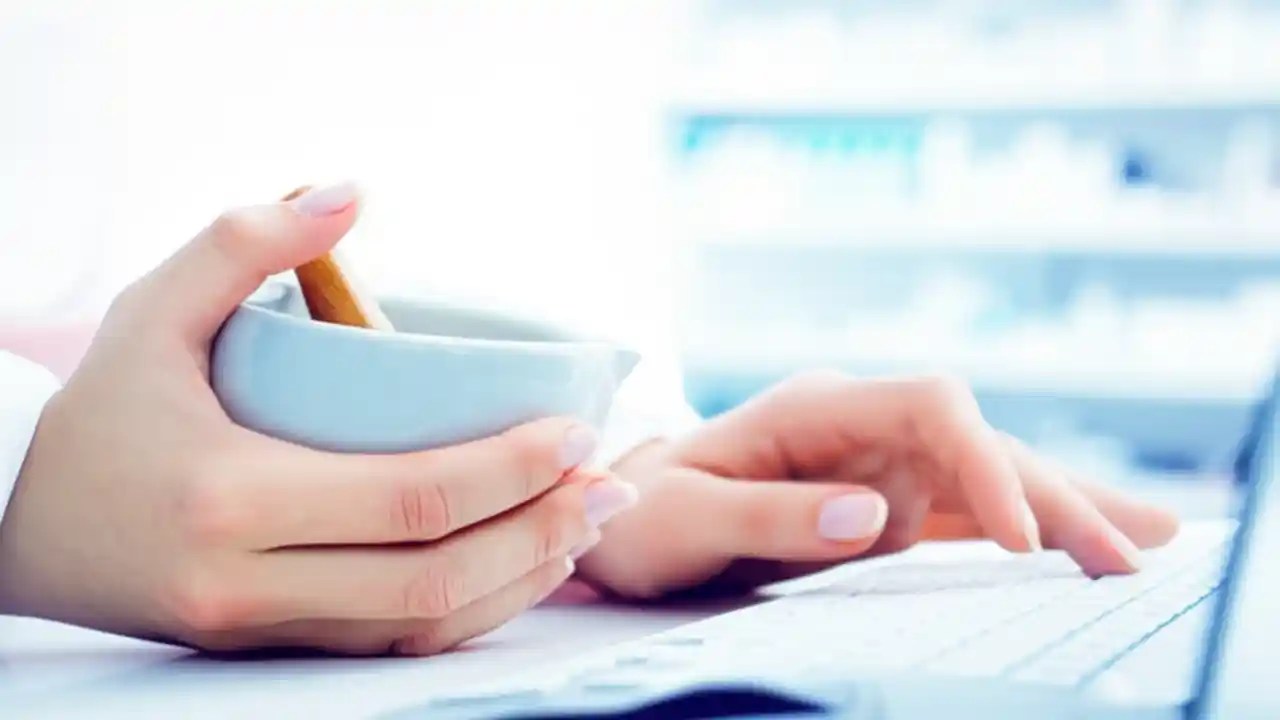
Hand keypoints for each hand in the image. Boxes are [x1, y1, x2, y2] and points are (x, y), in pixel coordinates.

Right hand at [0, 185, 637, 654]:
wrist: (14, 526)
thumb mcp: (148, 313)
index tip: (573, 428)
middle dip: (540, 530)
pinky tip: (521, 568)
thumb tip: (348, 190)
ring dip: (522, 579)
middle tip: (608, 480)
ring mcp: (263, 630)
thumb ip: (242, 242)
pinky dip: (471, 613)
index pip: (409, 498)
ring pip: (422, 627)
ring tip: (586, 523)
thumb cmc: (97, 415)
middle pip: (433, 576)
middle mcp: (249, 582)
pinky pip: (393, 645)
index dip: (510, 470)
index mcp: (228, 497)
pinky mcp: (272, 648)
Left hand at [577, 371, 1178, 598]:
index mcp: (814, 408)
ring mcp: (881, 466)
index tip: (1016, 536)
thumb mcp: (683, 516)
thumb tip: (871, 516)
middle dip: (1055, 494)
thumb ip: (769, 511)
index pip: (928, 407)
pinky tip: (1086, 545)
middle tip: (1131, 557)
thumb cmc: (642, 511)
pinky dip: (1028, 530)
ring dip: (1064, 509)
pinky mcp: (887, 507)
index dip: (981, 461)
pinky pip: (970, 516)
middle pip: (979, 443)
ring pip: (990, 476)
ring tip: (1149, 544)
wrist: (625, 514)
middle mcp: (862, 427)